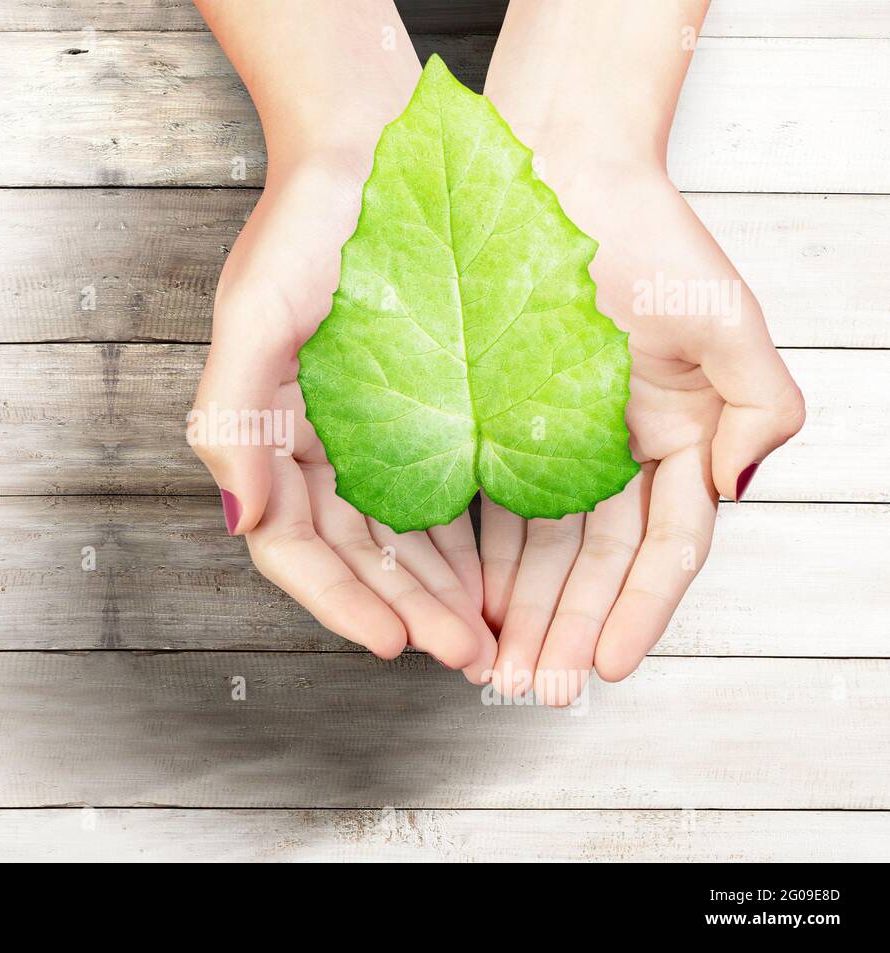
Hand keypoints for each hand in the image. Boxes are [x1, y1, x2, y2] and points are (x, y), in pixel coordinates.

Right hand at [191, 157, 496, 671]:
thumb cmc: (304, 223)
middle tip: (463, 652)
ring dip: (438, 589)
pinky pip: (436, 489)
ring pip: (400, 536)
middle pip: (355, 554)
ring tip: (484, 631)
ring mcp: (367, 429)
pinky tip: (491, 569)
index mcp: (267, 432)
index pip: (294, 544)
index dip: (339, 601)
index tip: (393, 642)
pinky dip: (461, 536)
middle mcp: (313, 443)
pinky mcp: (419, 408)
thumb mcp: (254, 315)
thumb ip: (232, 418)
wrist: (372, 151)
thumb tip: (240, 519)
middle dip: (406, 609)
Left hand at [479, 161, 805, 703]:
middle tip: (538, 687)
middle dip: (567, 629)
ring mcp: (552, 440)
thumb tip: (736, 486)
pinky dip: (476, 553)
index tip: (607, 665)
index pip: (662, 550)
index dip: (636, 612)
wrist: (556, 165)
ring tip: (497, 664)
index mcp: (676, 438)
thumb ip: (759, 405)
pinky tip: (461, 594)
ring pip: (536, 548)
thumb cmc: (645, 231)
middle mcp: (615, 450)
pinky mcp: (492, 422)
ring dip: (520, 609)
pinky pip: (483, 501)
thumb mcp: (724, 317)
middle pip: (593, 564)